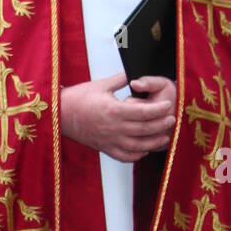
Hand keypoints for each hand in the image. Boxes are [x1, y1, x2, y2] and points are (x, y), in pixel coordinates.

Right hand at [61, 71, 176, 162]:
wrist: (59, 115)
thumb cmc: (77, 98)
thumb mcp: (101, 85)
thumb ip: (122, 79)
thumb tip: (137, 74)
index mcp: (113, 110)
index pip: (143, 112)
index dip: (158, 109)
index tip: (167, 105)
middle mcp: (113, 128)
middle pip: (144, 130)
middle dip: (161, 125)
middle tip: (171, 120)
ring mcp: (109, 140)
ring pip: (137, 146)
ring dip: (153, 143)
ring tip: (164, 137)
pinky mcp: (104, 148)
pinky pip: (124, 156)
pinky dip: (137, 155)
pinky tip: (144, 149)